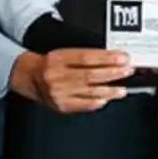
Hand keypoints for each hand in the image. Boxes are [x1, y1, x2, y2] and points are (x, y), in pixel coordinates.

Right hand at [8, 49, 132, 113]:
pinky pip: (82, 105)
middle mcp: (57, 76)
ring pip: (88, 92)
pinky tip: (106, 99)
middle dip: (112, 73)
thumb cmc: (51, 63)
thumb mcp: (64, 52)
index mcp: (58, 58)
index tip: (123, 57)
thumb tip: (112, 58)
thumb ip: (85, 55)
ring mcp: (58, 93)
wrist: (29, 77)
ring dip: (109, 91)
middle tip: (128, 70)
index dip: (107, 58)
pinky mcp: (60, 106)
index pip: (86, 57)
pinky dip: (96, 102)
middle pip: (90, 75)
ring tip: (122, 89)